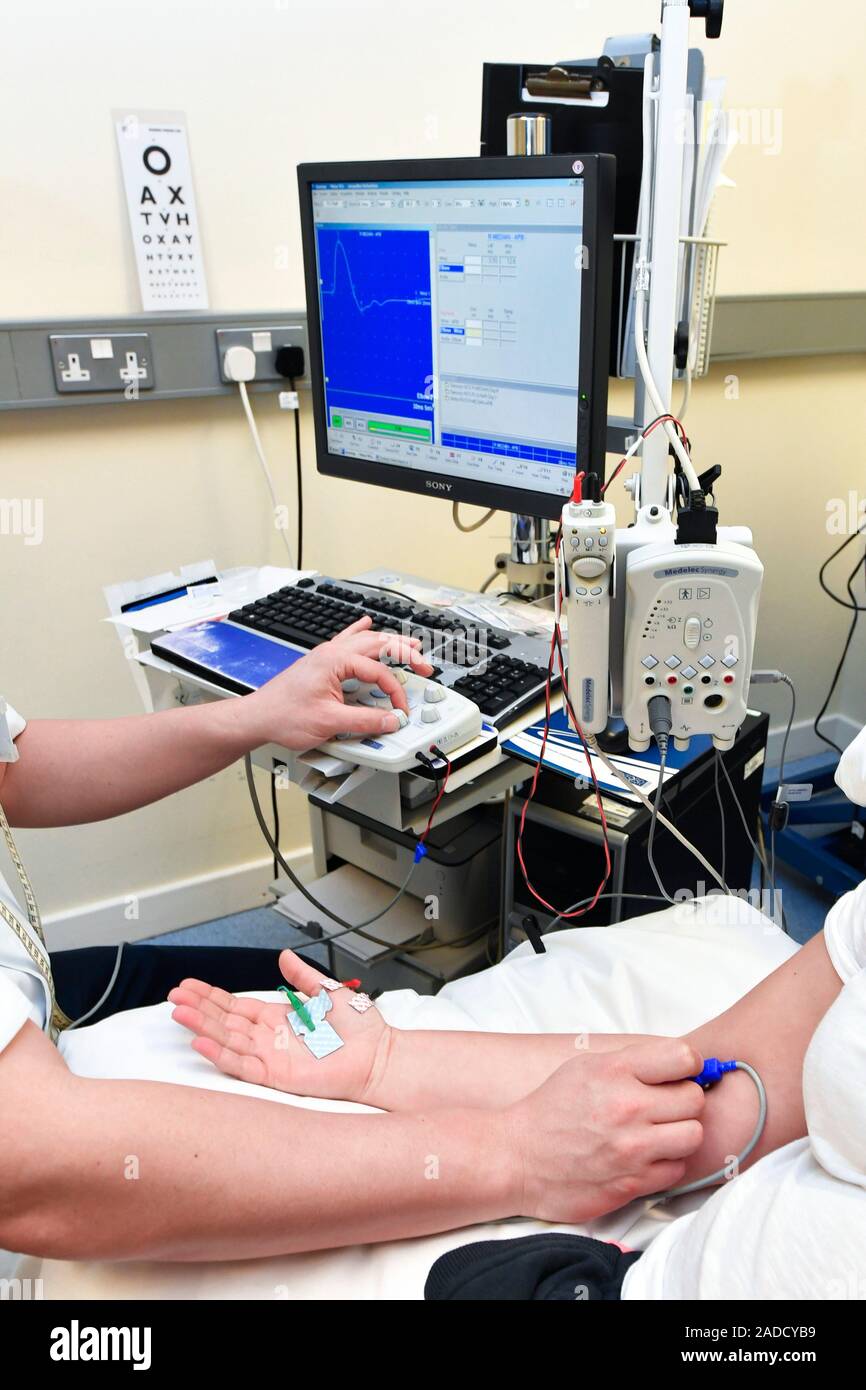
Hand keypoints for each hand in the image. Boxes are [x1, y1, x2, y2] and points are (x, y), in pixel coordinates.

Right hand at [168, 949, 393, 1106]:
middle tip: (173, 997)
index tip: (188, 986)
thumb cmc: (360, 1030)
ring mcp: (270, 1057)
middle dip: (199, 1009)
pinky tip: (202, 1043)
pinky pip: (242, 1065)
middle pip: (225, 1021)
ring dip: (203, 1027)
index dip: (211, 996)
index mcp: (279, 1018)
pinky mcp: (276, 1075)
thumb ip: (303, 977)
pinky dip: (221, 1055)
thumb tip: (284, 956)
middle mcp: (270, 1037)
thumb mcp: (328, 992)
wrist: (378, 1056)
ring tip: (179, 1014)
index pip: (236, 1006)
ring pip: (227, 1041)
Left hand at [241, 616, 432, 751]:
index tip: (400, 712)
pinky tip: (365, 623)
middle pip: (377, 644)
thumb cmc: (283, 715)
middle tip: (424, 664)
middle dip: (404, 652)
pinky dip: (360, 632)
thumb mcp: (329, 722)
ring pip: (365, 640)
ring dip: (388, 641)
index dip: (395, 693)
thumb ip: (365, 721)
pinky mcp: (320, 662)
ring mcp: (325, 655)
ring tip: (409, 645)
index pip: (379, 672)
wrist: (257, 716)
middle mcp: (331, 652)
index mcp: (335, 661)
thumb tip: (391, 720)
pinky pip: (346, 639)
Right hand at [505, 1038, 705, 1222]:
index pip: (683, 1057)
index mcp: (615, 1071)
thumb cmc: (552, 1109)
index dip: (688, 1065)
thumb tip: (681, 1062)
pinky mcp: (633, 1182)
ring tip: (660, 1133)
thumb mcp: (585, 1067)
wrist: (519, 1157)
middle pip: (694, 1098)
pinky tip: (647, 1157)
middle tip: (665, 1106)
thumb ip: (632, 1061)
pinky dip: (667, 1163)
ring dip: (681, 1133)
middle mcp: (627, 1107)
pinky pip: (677, 1169)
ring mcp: (632, 1148)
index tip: (678, 1073)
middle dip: (684, 1100)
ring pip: (694, 1135)